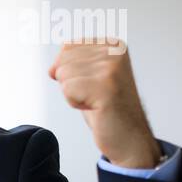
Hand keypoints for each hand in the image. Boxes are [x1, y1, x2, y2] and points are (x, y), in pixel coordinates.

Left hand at [49, 39, 160, 168]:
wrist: (129, 137)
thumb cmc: (107, 108)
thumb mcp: (90, 76)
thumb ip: (74, 61)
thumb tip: (52, 68)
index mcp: (113, 44)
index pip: (67, 47)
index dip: (71, 72)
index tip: (93, 84)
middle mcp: (115, 51)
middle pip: (63, 61)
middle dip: (71, 83)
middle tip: (95, 95)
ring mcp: (111, 67)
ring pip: (63, 75)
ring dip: (73, 94)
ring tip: (96, 101)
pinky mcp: (105, 84)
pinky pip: (67, 89)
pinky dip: (75, 103)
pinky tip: (96, 108)